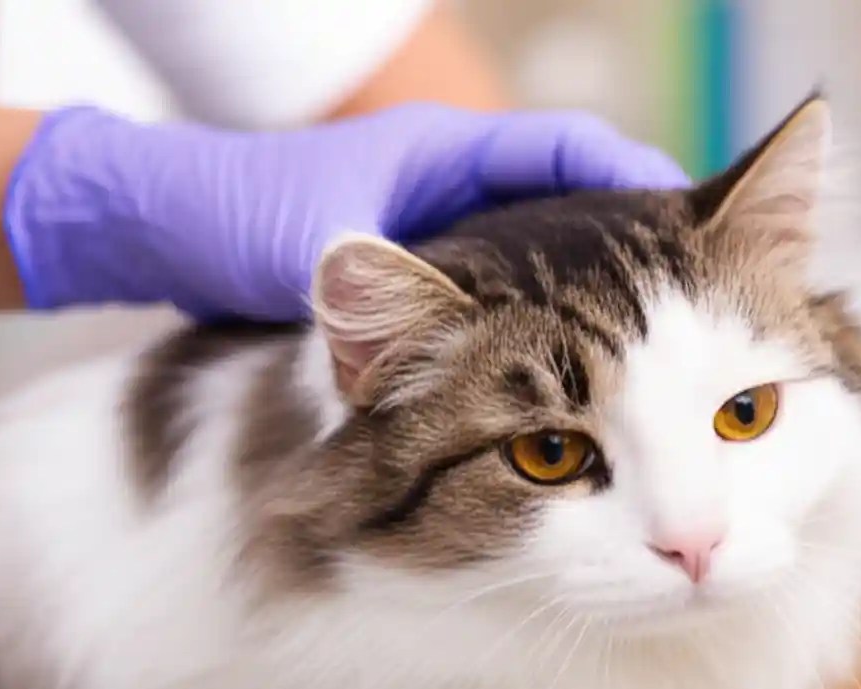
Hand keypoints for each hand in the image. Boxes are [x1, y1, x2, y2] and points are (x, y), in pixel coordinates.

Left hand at [4, 104, 688, 319]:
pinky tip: (574, 367)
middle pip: (575, 198)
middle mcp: (454, 184)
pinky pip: (508, 291)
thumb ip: (364, 292)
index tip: (686, 219)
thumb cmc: (223, 214)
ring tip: (658, 334)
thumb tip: (425, 349)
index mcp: (440, 151)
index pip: (564, 148)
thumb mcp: (299, 245)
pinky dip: (545, 320)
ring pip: (548, 247)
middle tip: (699, 286)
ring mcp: (446, 226)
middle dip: (637, 240)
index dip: (632, 180)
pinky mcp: (428, 271)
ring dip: (597, 283)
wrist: (160, 226)